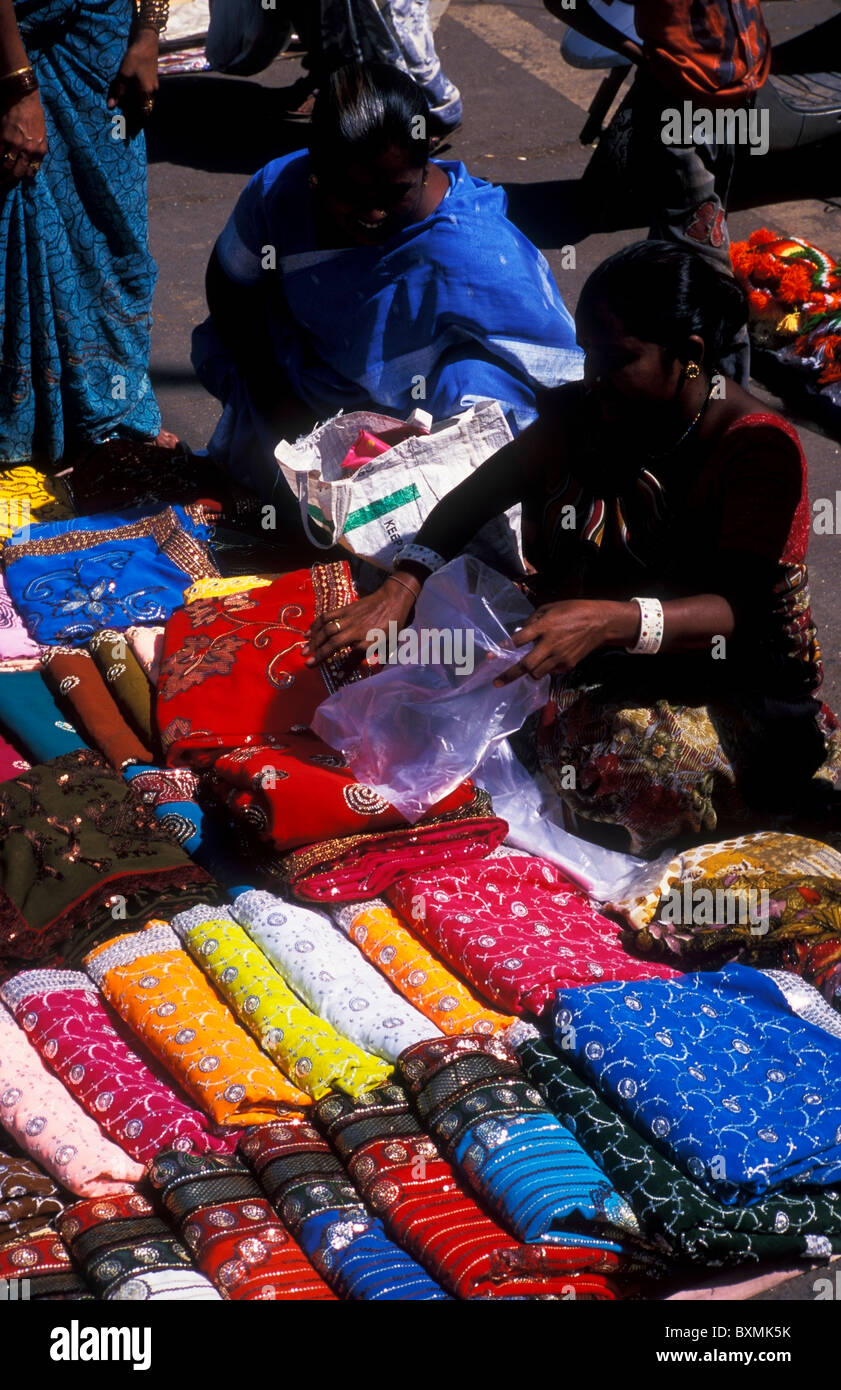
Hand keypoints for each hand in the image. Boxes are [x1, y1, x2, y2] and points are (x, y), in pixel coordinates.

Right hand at [0, 90, 46, 183]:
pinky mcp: (3, 137)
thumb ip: (37, 149)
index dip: (23, 176)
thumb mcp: (42, 134)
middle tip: (4, 182)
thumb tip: (31, 162)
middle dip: (10, 179)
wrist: (24, 98)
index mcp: (39, 150)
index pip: (31, 171)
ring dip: (1, 173)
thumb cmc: (34, 114)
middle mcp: (28, 150)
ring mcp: (15, 144)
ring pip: (6, 166)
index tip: (17, 178)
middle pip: (18, 172)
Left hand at [108, 29, 158, 133]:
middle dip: (138, 125)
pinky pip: (147, 102)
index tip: (127, 135)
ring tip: (134, 126)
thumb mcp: (123, 75)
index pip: (139, 115)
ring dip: (141, 117)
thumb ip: (118, 92)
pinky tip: (137, 110)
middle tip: (131, 135)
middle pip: (145, 114)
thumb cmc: (134, 58)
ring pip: (147, 109)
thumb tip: (111, 107)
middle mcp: (151, 95)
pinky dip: (142, 108)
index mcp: (145, 94)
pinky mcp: (153, 85)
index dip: (133, 125)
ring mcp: (153, 90)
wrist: (147, 44)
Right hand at [303, 575, 418, 666]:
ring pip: (328, 630)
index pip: (356, 656)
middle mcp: (358, 630)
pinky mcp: (345, 609)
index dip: (346, 667)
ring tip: (304, 651)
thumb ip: (380, 656)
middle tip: (307, 663)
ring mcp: (350, 618)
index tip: (337, 677)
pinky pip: (327, 616)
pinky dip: (316, 625)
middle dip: (320, 654)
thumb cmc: (394, 623)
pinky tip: (307, 633)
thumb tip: (370, 669)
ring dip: (314, 641)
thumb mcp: (392, 643)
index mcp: (371, 640)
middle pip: (335, 643)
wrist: (394, 598)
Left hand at [493, 599, 632, 686]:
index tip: (492, 654)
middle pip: (526, 665)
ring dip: (528, 672)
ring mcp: (560, 656)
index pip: (519, 639)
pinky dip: (545, 668)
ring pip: (537, 673)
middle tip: (497, 682)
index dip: (504, 646)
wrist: (600, 623)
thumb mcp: (551, 607)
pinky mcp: (568, 664)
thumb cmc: (574, 610)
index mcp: (545, 626)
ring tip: (524, 669)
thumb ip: (533, 620)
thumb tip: (520, 633)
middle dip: (509, 675)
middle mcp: (551, 644)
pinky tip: (547, 661)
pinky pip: (551, 671)